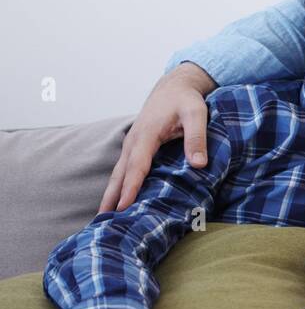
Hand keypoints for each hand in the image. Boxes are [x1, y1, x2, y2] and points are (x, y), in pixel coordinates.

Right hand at [100, 62, 216, 212]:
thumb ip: (197, 138)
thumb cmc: (186, 100)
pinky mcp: (135, 148)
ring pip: (118, 173)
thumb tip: (199, 164)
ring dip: (111, 194)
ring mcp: (131, 144)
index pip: (137, 166)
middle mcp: (133, 141)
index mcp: (146, 134)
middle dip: (111, 197)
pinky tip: (118, 201)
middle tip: (103, 222)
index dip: (131, 187)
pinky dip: (118, 186)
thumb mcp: (197, 114)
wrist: (174, 86)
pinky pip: (124, 170)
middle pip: (120, 173)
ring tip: (103, 218)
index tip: (124, 207)